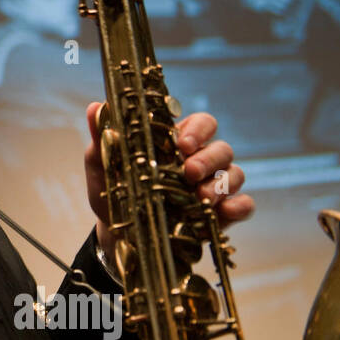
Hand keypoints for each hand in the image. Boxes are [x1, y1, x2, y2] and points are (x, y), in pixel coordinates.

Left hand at [84, 102, 254, 254]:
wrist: (119, 232)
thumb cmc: (115, 190)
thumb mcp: (103, 164)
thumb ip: (103, 137)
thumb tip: (95, 107)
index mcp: (177, 141)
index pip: (202, 123)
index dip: (198, 130)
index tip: (182, 144)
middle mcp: (201, 160)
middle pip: (222, 148)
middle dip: (208, 159)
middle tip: (189, 172)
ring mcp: (214, 186)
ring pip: (235, 174)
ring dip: (222, 184)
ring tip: (201, 197)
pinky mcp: (222, 214)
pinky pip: (244, 204)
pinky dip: (239, 207)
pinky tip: (224, 212)